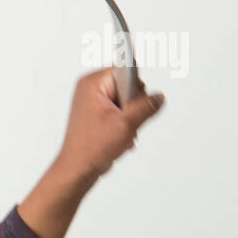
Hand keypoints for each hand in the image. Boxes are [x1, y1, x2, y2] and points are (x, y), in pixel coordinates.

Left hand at [56, 65, 165, 180]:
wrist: (78, 168)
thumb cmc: (92, 147)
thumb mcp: (127, 124)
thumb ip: (146, 107)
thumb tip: (158, 97)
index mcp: (92, 83)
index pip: (126, 69)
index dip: (135, 87)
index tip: (134, 99)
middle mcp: (91, 88)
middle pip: (129, 86)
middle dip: (134, 105)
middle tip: (123, 121)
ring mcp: (94, 101)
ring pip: (128, 102)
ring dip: (131, 118)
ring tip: (119, 132)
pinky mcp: (98, 113)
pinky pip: (122, 112)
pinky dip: (125, 125)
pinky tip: (117, 137)